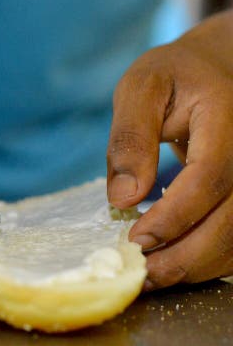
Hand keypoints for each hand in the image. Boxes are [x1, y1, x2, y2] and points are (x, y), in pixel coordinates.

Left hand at [107, 9, 232, 289]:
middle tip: (143, 274)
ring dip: (200, 265)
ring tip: (155, 277)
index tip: (135, 239)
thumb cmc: (174, 77)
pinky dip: (213, 259)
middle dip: (187, 254)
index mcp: (229, 116)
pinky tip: (179, 265)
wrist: (220, 68)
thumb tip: (123, 197)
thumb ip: (130, 138)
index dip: (175, 215)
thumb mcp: (141, 88)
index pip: (211, 176)